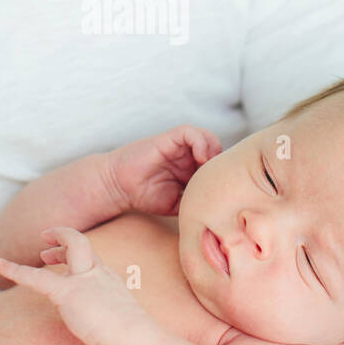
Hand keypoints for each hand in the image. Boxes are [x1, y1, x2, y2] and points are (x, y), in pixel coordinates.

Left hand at [0, 227, 146, 344]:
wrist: (132, 337)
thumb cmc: (132, 336)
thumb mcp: (124, 320)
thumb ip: (114, 319)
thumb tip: (114, 331)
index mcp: (108, 280)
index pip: (91, 259)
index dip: (77, 255)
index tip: (65, 258)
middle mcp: (97, 274)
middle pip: (82, 244)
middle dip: (64, 236)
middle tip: (46, 238)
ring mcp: (84, 281)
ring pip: (70, 248)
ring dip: (52, 244)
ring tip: (35, 246)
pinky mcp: (68, 293)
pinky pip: (37, 277)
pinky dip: (16, 269)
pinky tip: (1, 265)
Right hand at [107, 125, 221, 214]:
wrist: (119, 187)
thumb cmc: (145, 196)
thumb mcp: (177, 205)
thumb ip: (195, 203)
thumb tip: (218, 211)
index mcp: (191, 170)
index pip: (217, 164)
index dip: (223, 172)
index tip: (224, 186)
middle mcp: (187, 156)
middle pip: (216, 148)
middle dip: (220, 161)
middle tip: (218, 176)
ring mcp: (178, 146)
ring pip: (206, 136)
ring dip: (213, 149)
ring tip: (208, 165)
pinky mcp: (168, 139)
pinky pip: (190, 132)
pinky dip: (200, 141)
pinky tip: (200, 158)